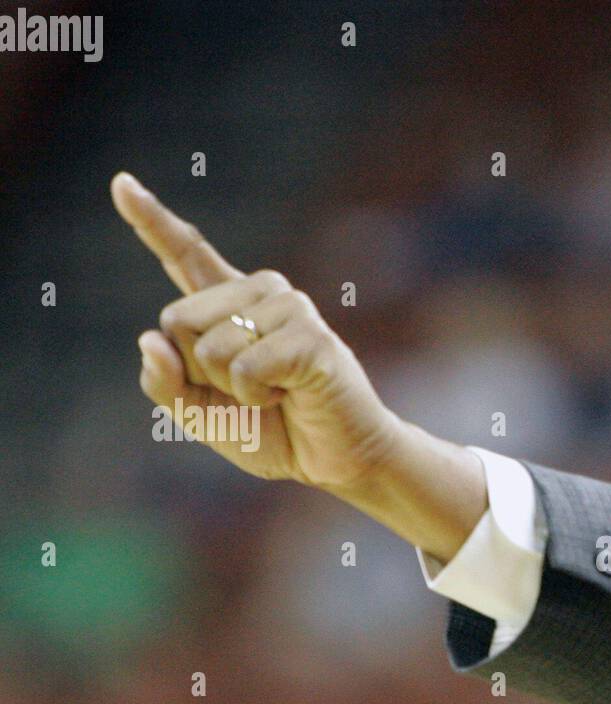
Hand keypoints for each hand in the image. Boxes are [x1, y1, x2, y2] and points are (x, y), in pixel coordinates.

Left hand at [112, 171, 400, 487]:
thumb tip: (149, 341)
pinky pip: (245, 367)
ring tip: (276, 394)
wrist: (336, 460)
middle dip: (198, 372)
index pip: (186, 256)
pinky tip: (291, 396)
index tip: (123, 185)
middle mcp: (258, 294)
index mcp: (228, 307)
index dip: (152, 220)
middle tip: (249, 392)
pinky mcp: (311, 335)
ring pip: (209, 345)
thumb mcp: (201, 414)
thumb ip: (165, 384)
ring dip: (232, 389)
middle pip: (176, 320)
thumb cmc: (276, 434)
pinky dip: (258, 396)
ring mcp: (288, 307)